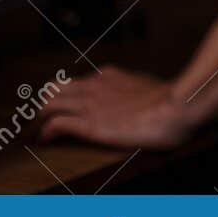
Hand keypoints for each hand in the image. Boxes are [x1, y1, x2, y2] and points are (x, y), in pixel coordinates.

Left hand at [36, 65, 199, 149]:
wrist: (176, 106)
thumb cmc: (171, 100)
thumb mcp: (149, 86)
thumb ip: (136, 88)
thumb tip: (139, 92)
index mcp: (109, 76)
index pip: (76, 82)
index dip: (67, 95)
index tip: (67, 107)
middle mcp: (94, 86)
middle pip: (53, 89)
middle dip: (46, 104)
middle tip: (47, 120)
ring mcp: (90, 104)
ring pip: (47, 104)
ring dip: (41, 118)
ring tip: (41, 131)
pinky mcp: (89, 124)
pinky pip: (56, 124)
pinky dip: (46, 132)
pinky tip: (47, 140)